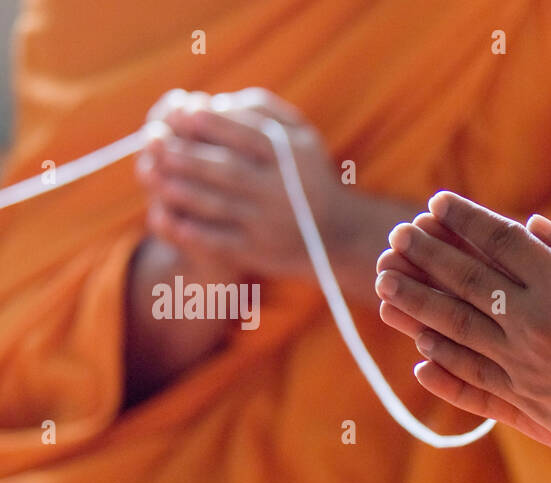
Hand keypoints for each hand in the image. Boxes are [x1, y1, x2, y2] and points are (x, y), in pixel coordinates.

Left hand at [135, 87, 344, 282]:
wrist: (337, 234)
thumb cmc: (306, 174)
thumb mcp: (302, 136)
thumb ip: (266, 110)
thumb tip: (219, 101)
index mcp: (294, 159)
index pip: (250, 135)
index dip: (214, 123)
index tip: (184, 111)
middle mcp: (283, 192)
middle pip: (227, 170)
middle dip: (186, 153)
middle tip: (153, 139)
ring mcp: (270, 224)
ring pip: (217, 205)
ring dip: (179, 189)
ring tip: (152, 173)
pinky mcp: (259, 252)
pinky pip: (219, 241)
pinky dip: (191, 230)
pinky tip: (167, 215)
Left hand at [375, 193, 550, 482]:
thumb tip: (532, 226)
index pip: (498, 242)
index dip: (463, 220)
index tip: (434, 206)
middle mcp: (533, 325)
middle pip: (465, 282)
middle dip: (426, 255)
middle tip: (396, 238)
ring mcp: (523, 370)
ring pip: (455, 332)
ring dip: (415, 307)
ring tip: (385, 287)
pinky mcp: (525, 409)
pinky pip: (471, 387)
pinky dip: (442, 373)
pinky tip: (418, 359)